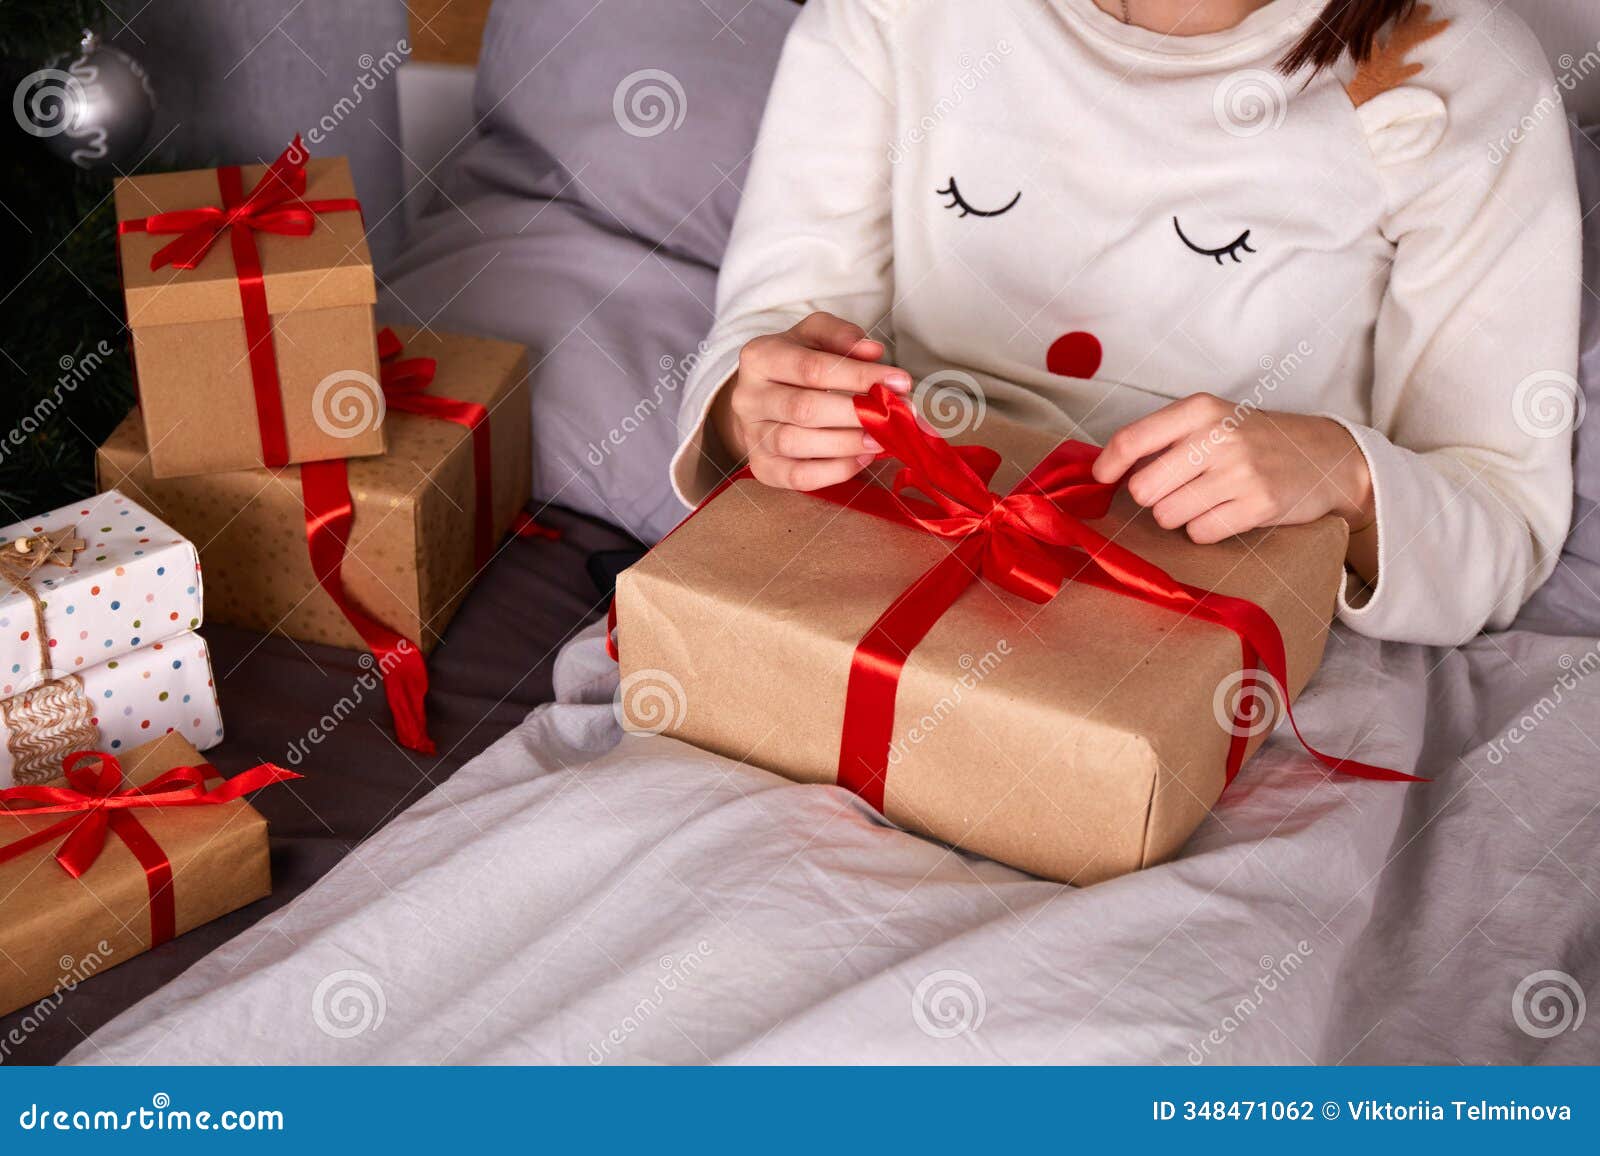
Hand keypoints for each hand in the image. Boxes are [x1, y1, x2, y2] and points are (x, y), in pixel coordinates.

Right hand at [710, 311, 910, 490]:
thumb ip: (841, 336)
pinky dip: (835, 470)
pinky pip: (798, 476)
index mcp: (760, 357)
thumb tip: (873, 352)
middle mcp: (748, 397)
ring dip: (847, 443)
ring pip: (798, 444)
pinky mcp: (762, 468)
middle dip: (856, 413)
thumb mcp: (814, 337)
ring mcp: (752, 435)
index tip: (899, 382)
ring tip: (881, 438)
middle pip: (804, 409)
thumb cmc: (796, 364)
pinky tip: (862, 458)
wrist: (762, 400)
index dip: (860, 376)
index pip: (813, 368)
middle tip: (894, 416)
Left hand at [1091, 394, 1374, 544]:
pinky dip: (1204, 529)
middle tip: (1177, 489)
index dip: (1107, 466)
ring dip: (1178, 515)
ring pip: (1167, 515)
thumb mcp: (1212, 419)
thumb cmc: (1254, 439)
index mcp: (1199, 409)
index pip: (1131, 440)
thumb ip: (1163, 437)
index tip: (1102, 479)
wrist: (1325, 455)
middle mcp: (1218, 437)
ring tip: (1206, 499)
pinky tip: (1225, 512)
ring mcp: (1240, 472)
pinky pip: (1200, 533)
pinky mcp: (1258, 505)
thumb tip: (1105, 468)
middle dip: (1152, 497)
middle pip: (1143, 489)